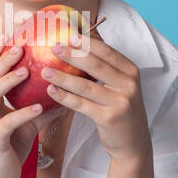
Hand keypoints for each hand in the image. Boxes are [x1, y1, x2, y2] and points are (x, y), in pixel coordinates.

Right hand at [0, 31, 57, 177]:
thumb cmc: (12, 144)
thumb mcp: (28, 119)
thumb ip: (41, 101)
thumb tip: (66, 86)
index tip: (13, 33)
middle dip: (3, 58)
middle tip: (21, 45)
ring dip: (8, 80)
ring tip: (26, 71)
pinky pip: (7, 123)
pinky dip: (23, 114)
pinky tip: (39, 107)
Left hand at [39, 32, 149, 161]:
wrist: (133, 142)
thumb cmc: (121, 109)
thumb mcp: (121, 85)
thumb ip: (106, 66)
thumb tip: (82, 41)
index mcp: (131, 71)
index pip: (107, 52)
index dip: (87, 43)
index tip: (69, 36)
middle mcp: (128, 85)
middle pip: (96, 65)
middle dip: (72, 55)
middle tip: (53, 48)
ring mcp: (120, 102)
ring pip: (86, 85)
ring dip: (63, 77)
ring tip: (45, 70)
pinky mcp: (108, 118)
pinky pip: (81, 104)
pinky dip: (64, 97)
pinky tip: (51, 91)